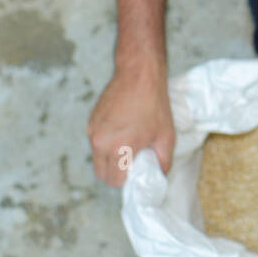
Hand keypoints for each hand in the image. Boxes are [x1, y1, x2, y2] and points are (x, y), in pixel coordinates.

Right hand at [86, 66, 174, 186]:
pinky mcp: (91, 122)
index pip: (114, 182)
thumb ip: (163, 162)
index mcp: (119, 149)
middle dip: (116, 175)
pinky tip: (122, 131)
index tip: (137, 172)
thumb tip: (158, 176)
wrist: (139, 75)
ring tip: (128, 145)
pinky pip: (95, 143)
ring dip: (110, 159)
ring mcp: (93, 132)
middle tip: (132, 164)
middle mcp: (100, 143)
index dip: (127, 181)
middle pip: (101, 174)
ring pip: (97, 159)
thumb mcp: (167, 137)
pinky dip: (105, 144)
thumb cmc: (154, 105)